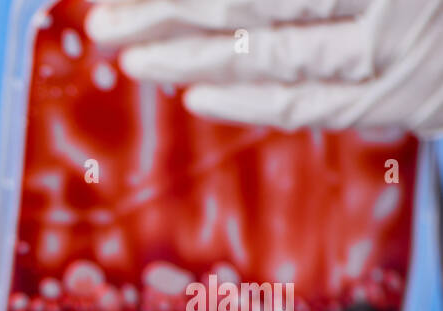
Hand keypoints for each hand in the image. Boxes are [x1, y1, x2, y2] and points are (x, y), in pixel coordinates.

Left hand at [86, 0, 442, 137]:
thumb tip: (209, 2)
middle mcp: (383, 0)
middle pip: (245, 2)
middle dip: (162, 15)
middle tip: (106, 24)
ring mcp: (392, 51)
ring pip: (268, 58)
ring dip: (188, 62)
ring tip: (132, 60)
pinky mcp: (398, 101)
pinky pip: (306, 105)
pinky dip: (244, 102)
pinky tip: (193, 98)